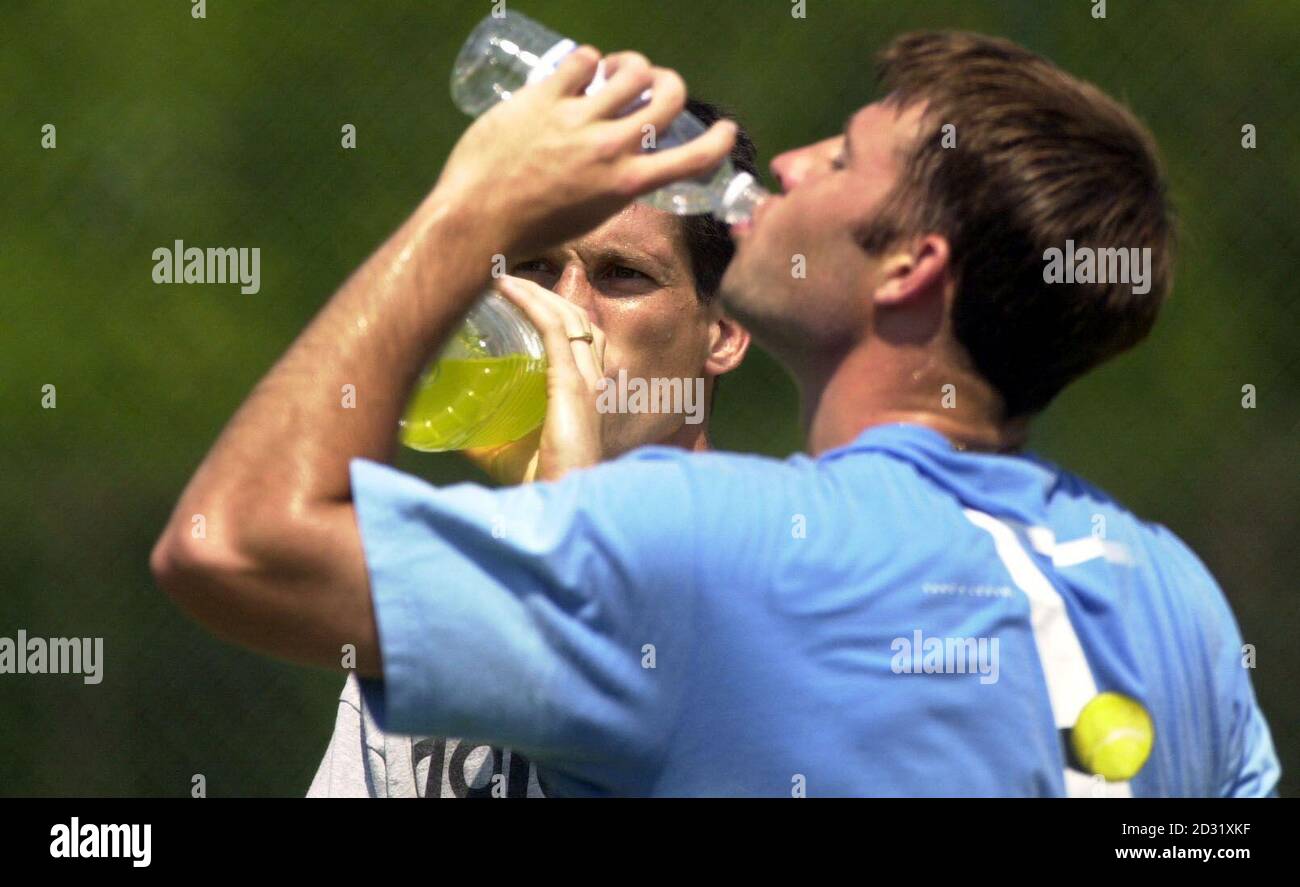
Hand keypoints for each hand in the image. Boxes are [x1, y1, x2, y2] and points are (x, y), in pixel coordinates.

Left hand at [434, 47, 736, 256]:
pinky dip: (588, 60)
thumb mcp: (589, 216)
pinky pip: (583, 59)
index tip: (723, 129)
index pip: (694, 158)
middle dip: (670, 84)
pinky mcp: (545, 98)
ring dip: (632, 65)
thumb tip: (617, 162)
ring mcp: (578, 119)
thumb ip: (610, 185)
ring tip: (615, 72)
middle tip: (655, 85)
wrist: (477, 220)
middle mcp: (611, 148)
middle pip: (668, 96)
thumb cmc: (528, 230)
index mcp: (628, 184)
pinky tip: (577, 71)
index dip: (718, 141)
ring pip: (632, 69)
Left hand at [464, 275, 607, 483]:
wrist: (560, 507)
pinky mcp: (572, 387)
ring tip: (502, 278)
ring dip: (535, 291)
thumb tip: (448, 427)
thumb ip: (486, 438)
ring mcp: (586, 382)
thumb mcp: (509, 453)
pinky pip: (555, 330)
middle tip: (505, 283)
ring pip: (568, 317)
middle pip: (579, 320)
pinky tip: (507, 287)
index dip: (558, 314)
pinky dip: (531, 303)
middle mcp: (594, 381)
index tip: (521, 301)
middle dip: (546, 294)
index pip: (583, 339)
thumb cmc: (539, 487)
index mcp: (587, 395)